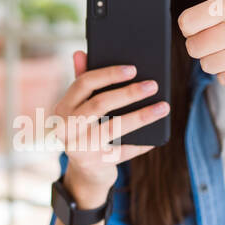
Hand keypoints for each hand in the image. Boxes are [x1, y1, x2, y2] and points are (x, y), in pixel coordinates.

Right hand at [50, 52, 169, 205]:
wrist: (85, 172)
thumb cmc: (86, 130)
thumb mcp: (80, 108)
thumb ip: (82, 82)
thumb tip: (80, 52)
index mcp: (62, 108)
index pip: (83, 84)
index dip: (108, 74)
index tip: (133, 69)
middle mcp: (66, 128)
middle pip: (99, 104)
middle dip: (129, 93)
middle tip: (153, 85)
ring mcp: (79, 148)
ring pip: (113, 127)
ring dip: (141, 116)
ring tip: (163, 107)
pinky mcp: (95, 164)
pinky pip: (123, 150)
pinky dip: (141, 143)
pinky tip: (157, 134)